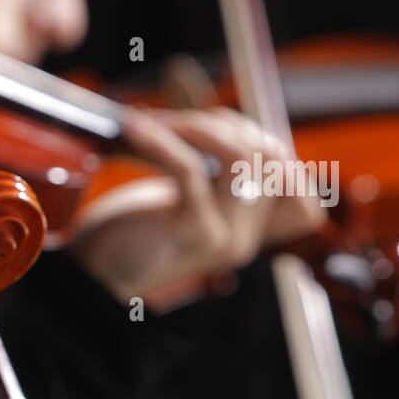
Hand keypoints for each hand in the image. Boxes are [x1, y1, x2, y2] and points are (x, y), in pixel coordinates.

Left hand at [68, 106, 323, 301]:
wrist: (94, 278)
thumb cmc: (132, 236)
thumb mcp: (184, 204)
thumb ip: (214, 177)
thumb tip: (228, 122)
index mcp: (248, 235)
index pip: (305, 202)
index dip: (278, 154)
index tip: (229, 133)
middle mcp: (245, 240)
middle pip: (271, 158)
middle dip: (226, 124)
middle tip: (179, 121)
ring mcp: (224, 238)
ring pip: (240, 156)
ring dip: (197, 126)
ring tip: (157, 122)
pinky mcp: (192, 231)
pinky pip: (191, 169)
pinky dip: (162, 140)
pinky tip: (135, 129)